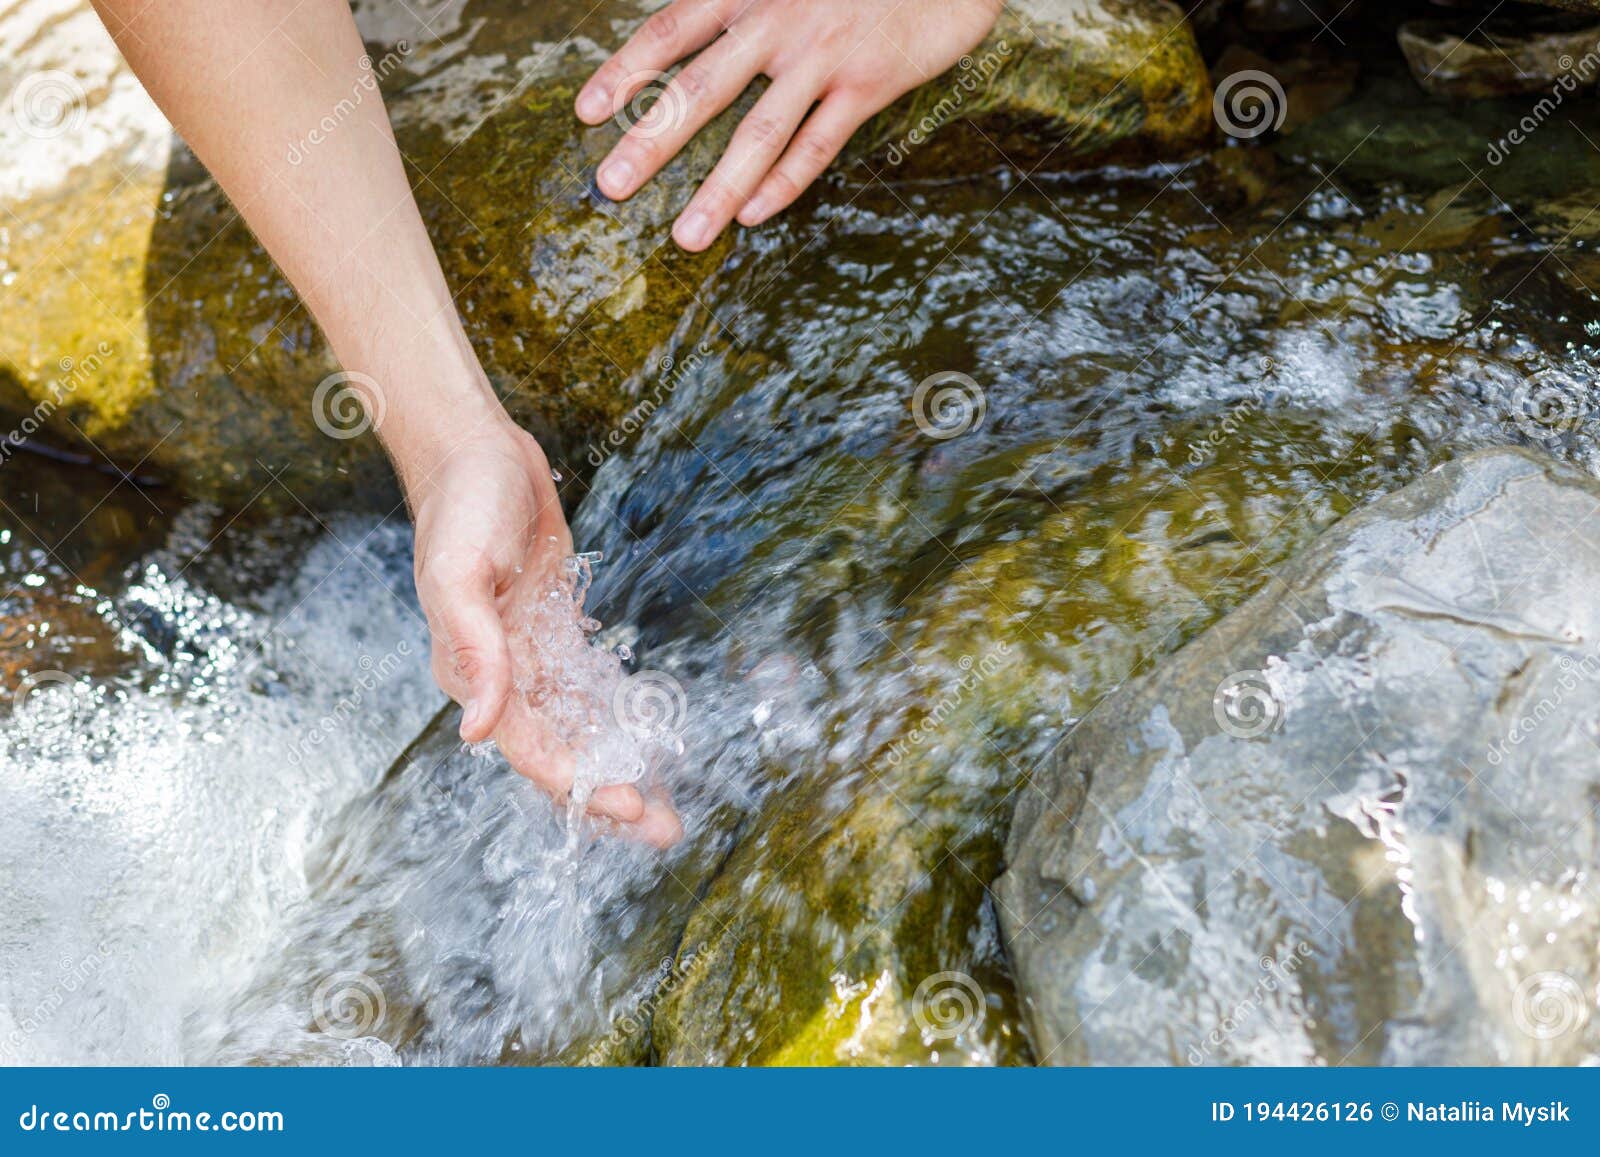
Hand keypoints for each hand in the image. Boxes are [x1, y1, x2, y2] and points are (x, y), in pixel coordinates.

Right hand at [403, 413, 682, 847]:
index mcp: (472, 673)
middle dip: (607, 794)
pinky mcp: (551, 632)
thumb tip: (475, 734)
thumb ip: (473, 651)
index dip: (578, 783)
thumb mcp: (460, 572)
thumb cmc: (462, 507)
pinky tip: (650, 744)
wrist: (474, 454)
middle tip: (665, 830)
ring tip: (666, 802)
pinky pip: (586, 692)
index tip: (629, 807)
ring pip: (576, 731)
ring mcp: (528, 657)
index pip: (529, 749)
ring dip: (615, 767)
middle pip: (559, 754)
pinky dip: (614, 720)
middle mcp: (500, 677)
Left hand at [576, 0, 1003, 249]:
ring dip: (719, 189)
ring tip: (687, 237)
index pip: (671, 32)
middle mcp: (779, 20)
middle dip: (652, 141)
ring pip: (760, 132)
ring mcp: (824, 55)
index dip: (625, 71)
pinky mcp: (869, 83)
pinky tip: (753, 217)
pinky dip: (786, 182)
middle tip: (611, 187)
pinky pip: (819, 143)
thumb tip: (692, 43)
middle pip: (701, 88)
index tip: (587, 113)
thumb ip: (741, 5)